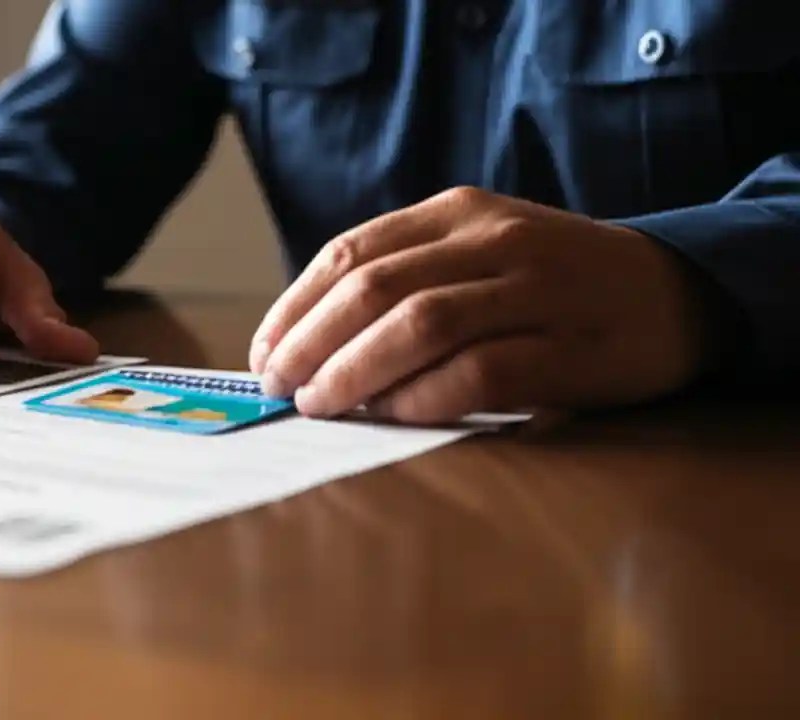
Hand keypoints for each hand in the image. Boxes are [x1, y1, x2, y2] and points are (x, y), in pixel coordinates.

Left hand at [250, 187, 718, 422]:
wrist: (673, 291)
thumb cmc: (549, 283)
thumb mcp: (477, 250)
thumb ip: (407, 277)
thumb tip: (307, 341)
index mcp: (458, 212)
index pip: (351, 252)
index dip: (295, 305)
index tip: (263, 350)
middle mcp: (492, 240)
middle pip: (374, 288)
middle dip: (310, 341)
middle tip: (277, 385)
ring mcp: (534, 291)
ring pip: (419, 324)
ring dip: (353, 370)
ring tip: (317, 404)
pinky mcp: (568, 348)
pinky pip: (478, 373)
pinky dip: (422, 397)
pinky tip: (389, 416)